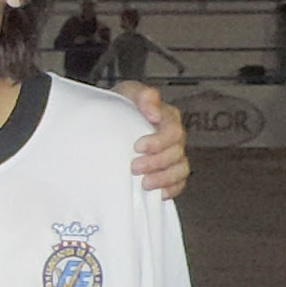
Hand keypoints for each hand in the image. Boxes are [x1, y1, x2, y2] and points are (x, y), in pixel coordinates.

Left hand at [120, 81, 190, 196]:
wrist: (105, 121)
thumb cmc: (118, 105)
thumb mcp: (127, 92)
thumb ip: (143, 96)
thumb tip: (154, 113)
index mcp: (167, 118)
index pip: (172, 131)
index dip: (158, 142)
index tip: (137, 146)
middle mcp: (173, 138)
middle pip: (176, 153)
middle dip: (156, 162)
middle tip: (134, 167)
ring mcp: (172, 155)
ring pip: (181, 169)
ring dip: (164, 178)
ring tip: (144, 183)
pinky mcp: (167, 171)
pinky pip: (179, 182)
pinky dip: (171, 189)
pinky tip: (157, 193)